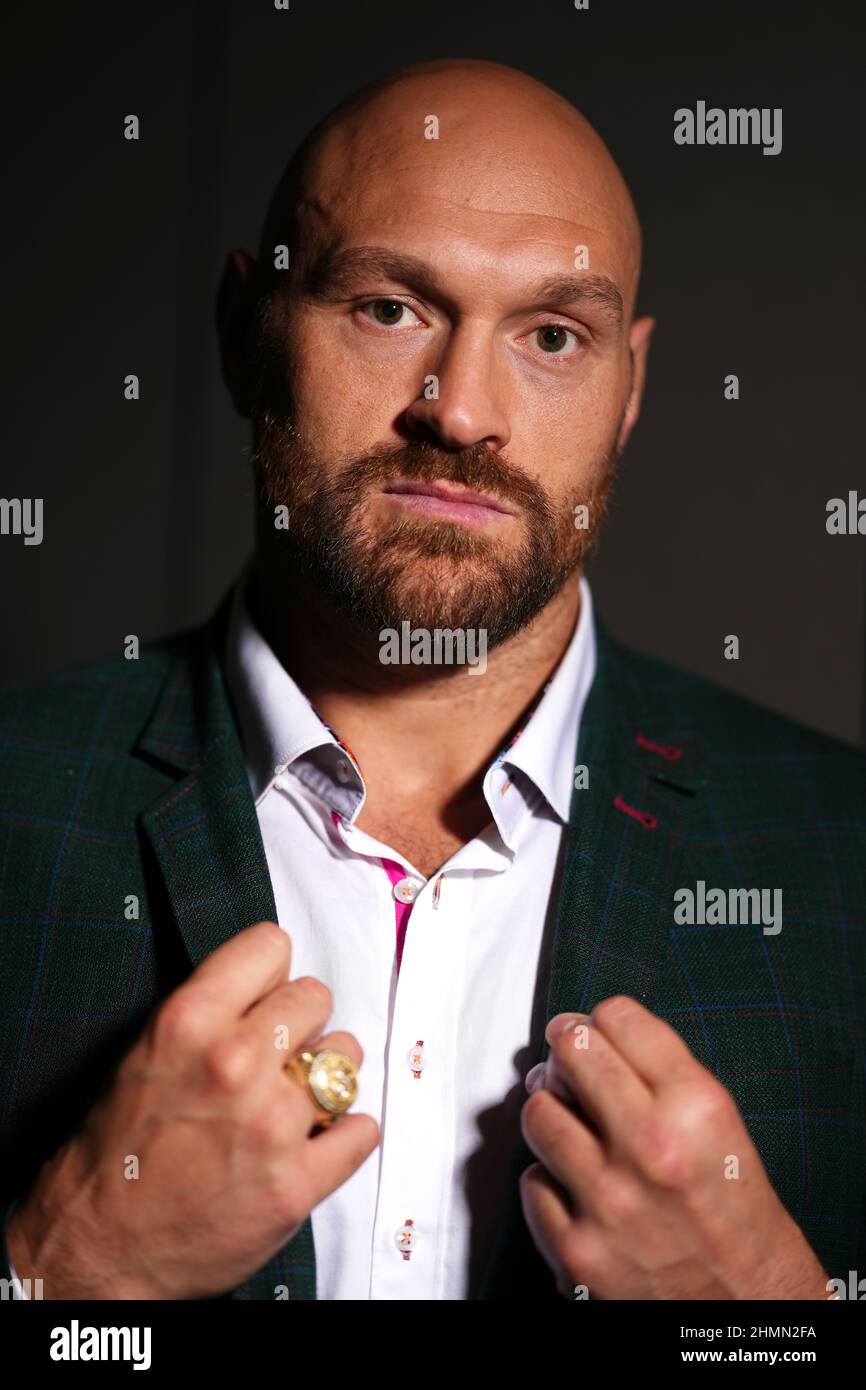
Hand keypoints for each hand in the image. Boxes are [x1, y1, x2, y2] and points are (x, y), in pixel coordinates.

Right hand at [7, 921, 378, 1298]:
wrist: (99, 1249)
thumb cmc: (117, 1155)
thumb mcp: (147, 1054)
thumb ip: (212, 1014)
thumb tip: (271, 988)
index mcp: (189, 1024)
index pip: (270, 946)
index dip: (270, 972)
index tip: (268, 991)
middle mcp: (234, 1064)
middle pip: (315, 997)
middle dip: (299, 1022)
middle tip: (278, 1053)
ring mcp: (271, 1125)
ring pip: (345, 1059)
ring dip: (325, 1075)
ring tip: (292, 1098)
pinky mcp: (296, 1184)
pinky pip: (360, 1130)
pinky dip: (344, 1134)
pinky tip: (314, 1139)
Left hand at [519, 995, 829, 1299]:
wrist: (748, 1304)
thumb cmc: (736, 1212)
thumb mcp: (719, 1123)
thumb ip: (659, 1073)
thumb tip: (589, 1034)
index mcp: (696, 1109)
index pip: (618, 1018)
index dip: (605, 1018)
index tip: (598, 1027)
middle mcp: (651, 1149)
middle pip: (571, 1051)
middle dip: (567, 1045)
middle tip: (567, 1053)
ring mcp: (608, 1202)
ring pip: (539, 1112)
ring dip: (551, 1110)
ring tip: (570, 1120)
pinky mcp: (577, 1250)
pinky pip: (533, 1183)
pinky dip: (549, 1180)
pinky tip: (575, 1185)